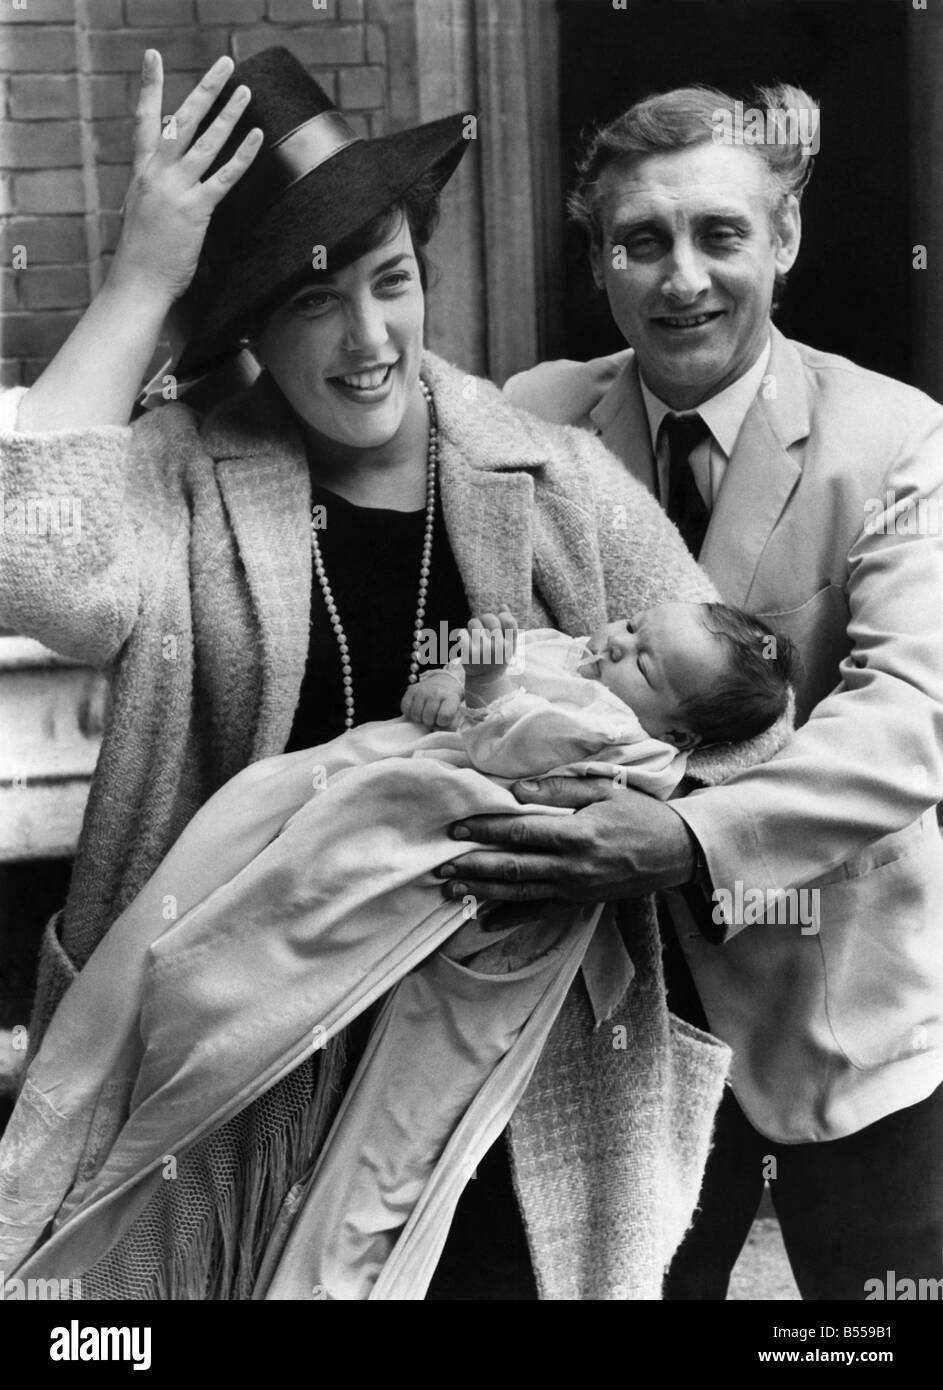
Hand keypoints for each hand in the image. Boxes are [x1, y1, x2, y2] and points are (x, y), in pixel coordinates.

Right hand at [108, 50, 262, 303]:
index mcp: (142, 172)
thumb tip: (168, 177)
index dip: (149, 87)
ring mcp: (176, 190)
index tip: (152, 58)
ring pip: (205, 142)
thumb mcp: (141, 210)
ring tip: (245, 90)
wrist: (137, 283)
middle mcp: (157, 173)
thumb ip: (155, 188)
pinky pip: (224, 176)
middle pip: (182, 120)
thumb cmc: (142, 254)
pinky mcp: (195, 210)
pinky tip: (256, 136)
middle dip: (205, 90)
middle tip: (223, 64)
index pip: (144, 120)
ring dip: (228, 114)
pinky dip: (241, 155)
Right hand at [401, 672, 461, 729]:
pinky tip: (418, 710)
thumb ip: (450, 727)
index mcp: (451, 698)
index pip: (444, 716)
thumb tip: (436, 731)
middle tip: (433, 717)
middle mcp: (436, 692)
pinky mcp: (410, 690)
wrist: (442, 686)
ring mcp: (422, 690)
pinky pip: (406, 709)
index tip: (442, 720)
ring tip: (425, 714)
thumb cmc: (447, 705)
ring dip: (420, 719)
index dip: (442, 723)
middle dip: (430, 722)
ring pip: (416, 715)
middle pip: (428, 718)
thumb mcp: (455, 715)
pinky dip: (410, 713)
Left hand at [437, 778, 695, 903]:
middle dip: (473, 866)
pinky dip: (511, 918)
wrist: (676, 852)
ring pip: (519, 893)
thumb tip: (516, 790)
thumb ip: (559, 789)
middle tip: (441, 865)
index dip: (485, 830)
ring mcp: (574, 889)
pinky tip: (485, 921)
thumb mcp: (605, 789)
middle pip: (512, 867)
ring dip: (482, 892)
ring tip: (451, 890)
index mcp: (577, 834)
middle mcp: (572, 867)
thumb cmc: (640, 814)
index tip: (457, 828)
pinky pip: (539, 913)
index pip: (520, 832)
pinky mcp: (579, 903)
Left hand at [463, 608, 517, 680]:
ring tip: (475, 635)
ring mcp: (484, 650)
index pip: (508, 620)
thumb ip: (508, 624)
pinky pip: (462, 632)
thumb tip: (503, 605)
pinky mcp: (470, 653)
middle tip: (483, 626)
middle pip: (490, 618)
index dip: (502, 616)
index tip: (498, 622)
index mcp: (510, 644)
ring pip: (474, 622)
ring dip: (473, 626)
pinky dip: (463, 635)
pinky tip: (467, 642)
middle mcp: (499, 647)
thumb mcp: (508, 643)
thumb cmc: (497, 657)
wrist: (485, 679)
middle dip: (484, 619)